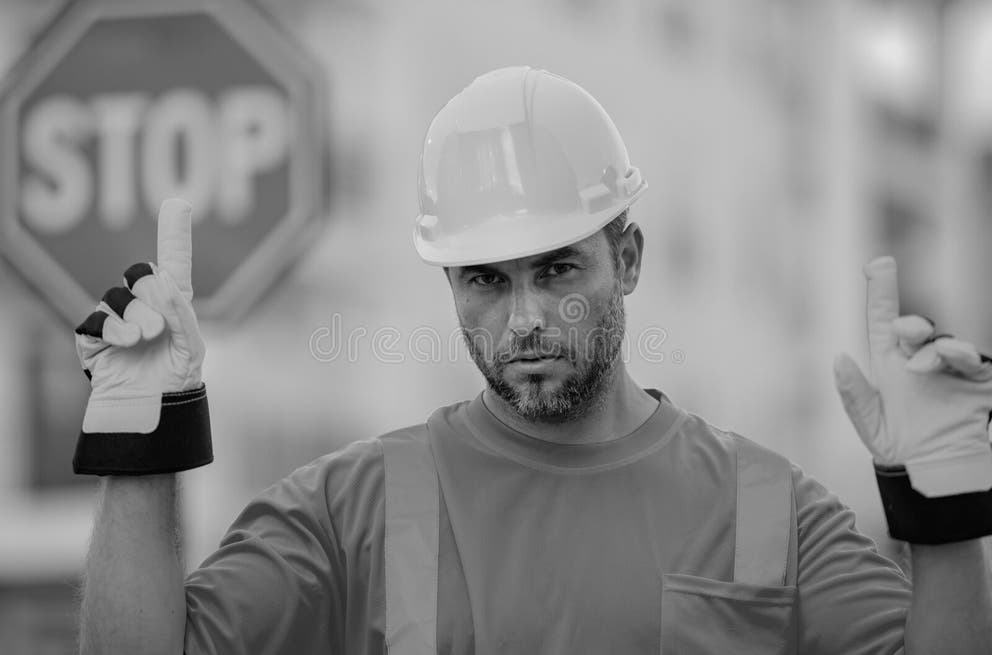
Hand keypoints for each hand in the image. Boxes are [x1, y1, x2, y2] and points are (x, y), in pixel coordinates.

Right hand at [75, 198, 204, 433]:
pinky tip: (126, 342)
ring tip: (145, 338)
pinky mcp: (92, 338)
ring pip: (116, 296)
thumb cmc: (176, 381)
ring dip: (135, 315)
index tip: (179, 202)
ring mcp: (116, 320)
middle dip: (151, 292)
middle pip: (139, 272)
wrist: (152, 413)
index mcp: (173, 303)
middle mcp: (143, 305)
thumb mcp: (193, 348)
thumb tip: (161, 283)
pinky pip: (94, 319)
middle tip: (160, 325)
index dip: (175, 231)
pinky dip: (111, 328)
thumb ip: (182, 314)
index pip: (173, 260)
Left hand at [833, 256, 991, 496]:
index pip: (883, 318)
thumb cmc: (897, 446)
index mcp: (889, 362)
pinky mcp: (976, 383)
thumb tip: (838, 357)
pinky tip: (954, 360)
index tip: (879, 263)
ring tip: (919, 368)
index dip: (881, 289)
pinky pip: (974, 361)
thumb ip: (853, 392)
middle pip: (918, 327)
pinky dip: (964, 356)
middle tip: (903, 332)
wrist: (931, 474)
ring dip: (934, 347)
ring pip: (945, 342)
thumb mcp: (868, 423)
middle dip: (912, 323)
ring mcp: (950, 370)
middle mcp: (919, 359)